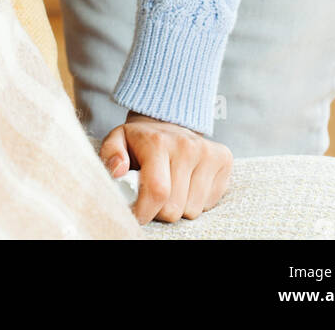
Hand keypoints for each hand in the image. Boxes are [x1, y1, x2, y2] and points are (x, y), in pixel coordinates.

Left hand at [98, 110, 232, 223]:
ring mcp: (208, 153)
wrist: (169, 119)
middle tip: (152, 195)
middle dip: (159, 211)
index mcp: (157, 142)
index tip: (136, 215)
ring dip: (178, 207)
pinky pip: (209, 204)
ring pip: (192, 211)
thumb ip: (110, 155)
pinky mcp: (224, 160)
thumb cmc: (141, 139)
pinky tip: (187, 183)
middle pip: (174, 208)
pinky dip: (196, 202)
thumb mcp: (118, 140)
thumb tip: (118, 171)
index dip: (144, 212)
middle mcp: (186, 146)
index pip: (156, 191)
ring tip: (170, 187)